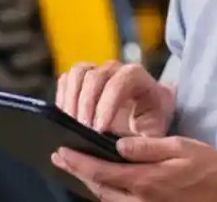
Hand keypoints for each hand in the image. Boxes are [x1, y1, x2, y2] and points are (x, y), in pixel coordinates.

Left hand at [51, 135, 216, 201]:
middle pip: (99, 187)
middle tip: (60, 158)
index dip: (79, 162)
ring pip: (107, 198)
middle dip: (78, 172)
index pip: (102, 171)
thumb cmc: (206, 167)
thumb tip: (118, 144)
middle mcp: (139, 200)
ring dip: (89, 182)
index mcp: (145, 180)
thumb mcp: (179, 148)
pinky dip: (106, 192)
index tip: (61, 152)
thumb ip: (147, 146)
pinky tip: (102, 181)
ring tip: (76, 167)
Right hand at [55, 61, 174, 136]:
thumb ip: (141, 141)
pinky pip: (66, 79)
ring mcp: (97, 70)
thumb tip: (120, 148)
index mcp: (137, 77)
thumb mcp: (153, 134)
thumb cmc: (152, 123)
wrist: (149, 112)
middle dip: (86, 105)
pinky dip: (63, 97)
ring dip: (71, 99)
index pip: (120, 82)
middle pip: (95, 76)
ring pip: (78, 73)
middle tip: (83, 130)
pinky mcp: (82, 78)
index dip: (107, 104)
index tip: (100, 130)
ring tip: (72, 123)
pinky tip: (66, 117)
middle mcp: (116, 69)